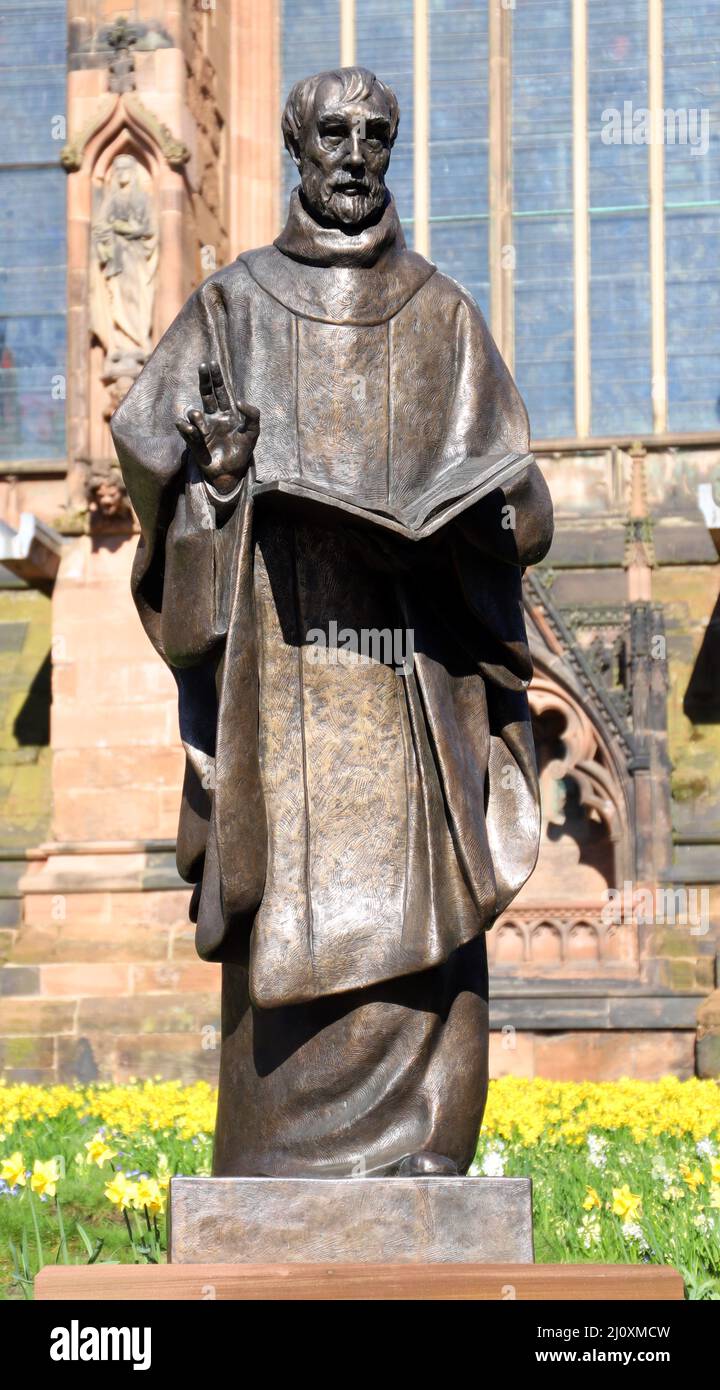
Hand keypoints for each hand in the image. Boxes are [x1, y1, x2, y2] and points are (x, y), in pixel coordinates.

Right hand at [175, 361, 259, 492]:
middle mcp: (212, 419)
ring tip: (198, 420)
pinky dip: (186, 428)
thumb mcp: (253, 433)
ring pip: (195, 414)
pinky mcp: (194, 443)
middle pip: (206, 395)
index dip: (216, 378)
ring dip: (196, 416)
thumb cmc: (242, 453)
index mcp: (226, 415)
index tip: (211, 363)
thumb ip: (253, 416)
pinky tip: (185, 426)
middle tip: (202, 366)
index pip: (220, 393)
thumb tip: (239, 401)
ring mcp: (202, 430)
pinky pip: (187, 432)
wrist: (231, 473)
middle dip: (204, 380)